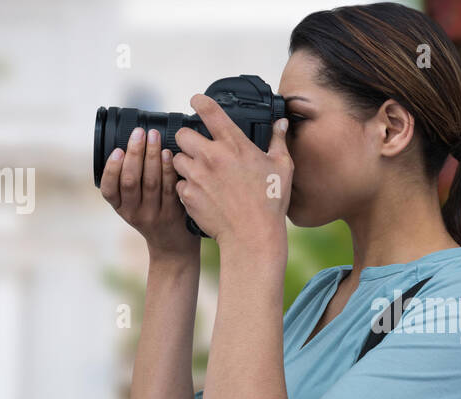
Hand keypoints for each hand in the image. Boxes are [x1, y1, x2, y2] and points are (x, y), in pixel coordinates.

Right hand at [99, 126, 199, 260]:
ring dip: (152, 156)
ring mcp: (154, 215)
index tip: (117, 150)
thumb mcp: (133, 205)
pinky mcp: (172, 214)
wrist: (173, 246)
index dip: (111, 169)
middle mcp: (134, 213)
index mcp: (120, 208)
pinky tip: (168, 154)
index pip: (108, 189)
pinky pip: (169, 188)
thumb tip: (131, 145)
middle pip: (131, 181)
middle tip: (139, 132)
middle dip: (135, 153)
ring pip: (151, 182)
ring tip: (153, 136)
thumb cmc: (152, 216)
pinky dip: (168, 169)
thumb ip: (129, 182)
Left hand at [172, 93, 291, 261]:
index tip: (197, 101)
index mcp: (234, 145)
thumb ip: (279, 140)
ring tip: (202, 174)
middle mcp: (212, 156)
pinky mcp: (188, 195)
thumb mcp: (282, 167)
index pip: (208, 110)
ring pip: (177, 159)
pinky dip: (187, 187)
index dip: (199, 101)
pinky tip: (203, 194)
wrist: (252, 236)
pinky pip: (179, 184)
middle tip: (199, 148)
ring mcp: (197, 176)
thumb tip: (281, 123)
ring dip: (186, 163)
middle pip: (182, 133)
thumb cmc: (269, 202)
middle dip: (189, 139)